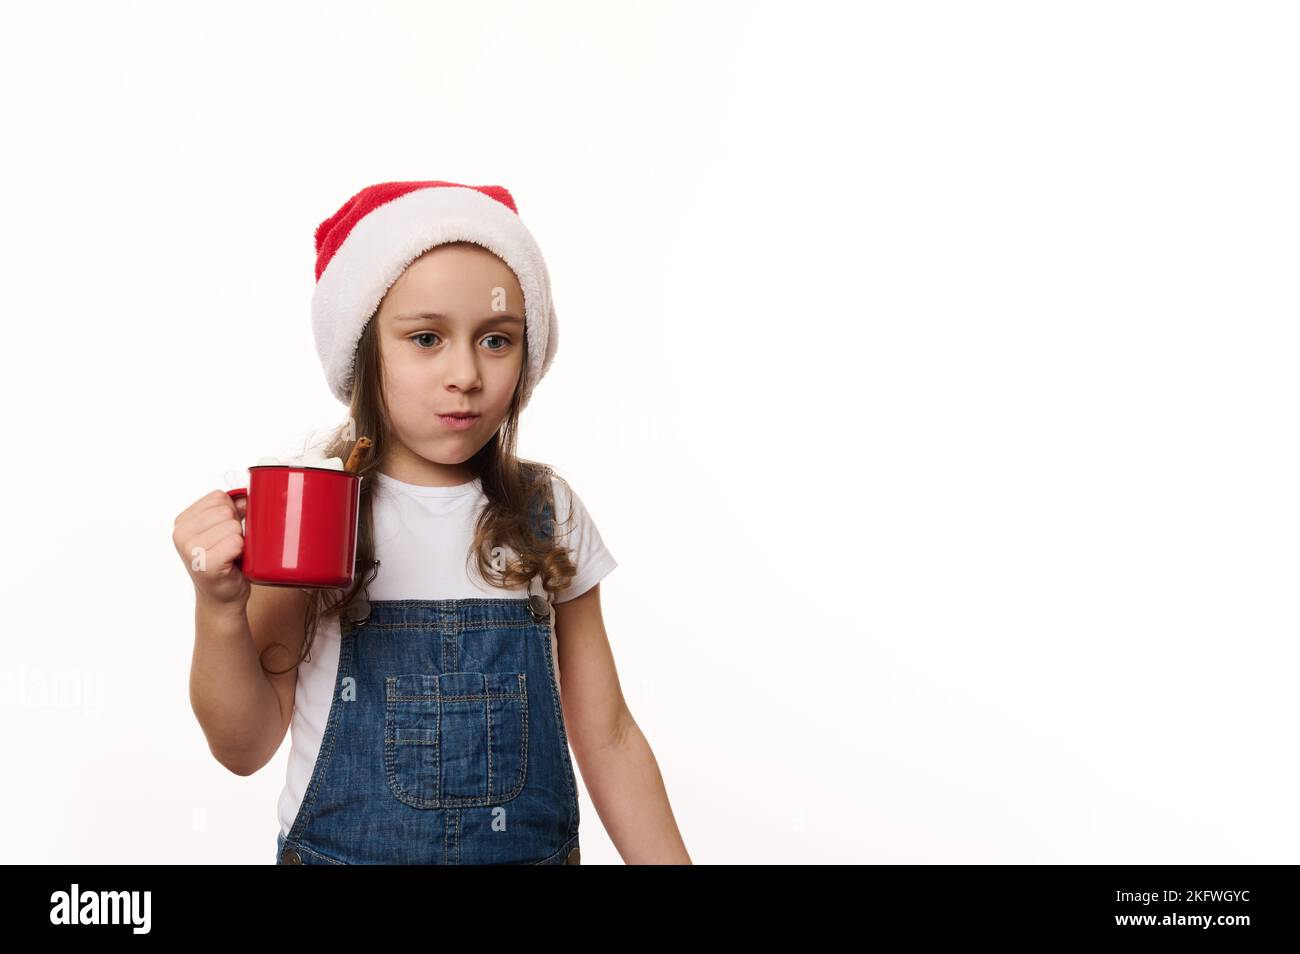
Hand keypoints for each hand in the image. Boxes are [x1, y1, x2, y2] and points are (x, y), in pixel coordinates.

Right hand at [173, 489, 251, 607]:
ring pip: (233, 525)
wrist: (223, 598)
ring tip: (231, 555)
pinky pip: (236, 542)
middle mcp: (180, 533)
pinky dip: (242, 551)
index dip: (232, 512)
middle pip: (226, 510)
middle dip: (237, 526)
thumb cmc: (227, 561)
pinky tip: (233, 563)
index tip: (225, 533)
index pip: (219, 497)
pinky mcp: (204, 563)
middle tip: (230, 547)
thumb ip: (231, 508)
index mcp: (183, 521)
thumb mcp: (223, 529)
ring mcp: (190, 549)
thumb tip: (246, 495)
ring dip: (240, 540)